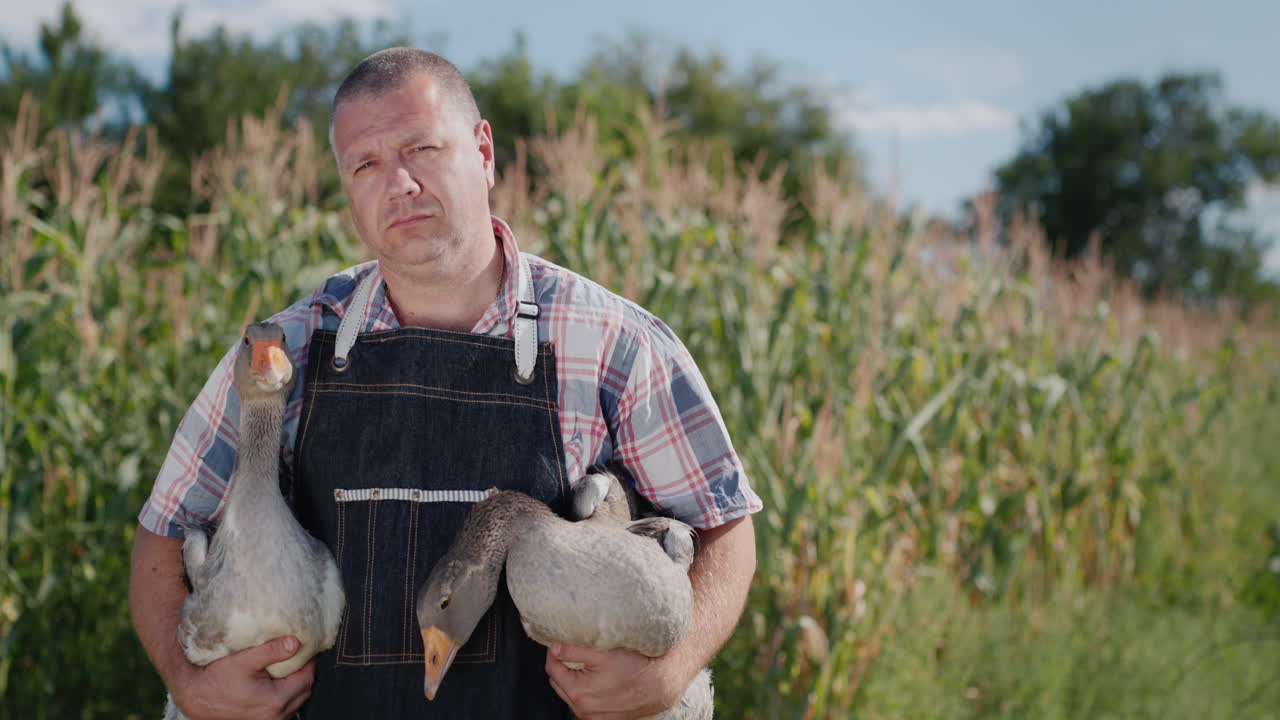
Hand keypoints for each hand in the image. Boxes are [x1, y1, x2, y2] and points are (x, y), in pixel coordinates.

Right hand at [169, 636, 313, 719]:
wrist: (195, 697)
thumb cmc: (215, 679)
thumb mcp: (243, 660)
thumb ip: (270, 651)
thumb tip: (294, 643)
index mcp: (275, 700)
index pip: (307, 677)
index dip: (308, 660)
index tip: (303, 647)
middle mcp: (275, 716)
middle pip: (305, 690)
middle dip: (304, 671)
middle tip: (297, 654)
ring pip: (297, 700)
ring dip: (296, 683)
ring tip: (286, 666)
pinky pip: (285, 707)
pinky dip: (286, 694)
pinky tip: (276, 681)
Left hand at [544, 644, 688, 719]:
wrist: (662, 684)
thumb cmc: (636, 666)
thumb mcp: (603, 653)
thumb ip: (573, 650)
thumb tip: (554, 649)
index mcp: (578, 693)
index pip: (552, 669)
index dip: (555, 652)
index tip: (560, 642)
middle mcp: (583, 710)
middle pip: (559, 683)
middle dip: (563, 666)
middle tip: (573, 652)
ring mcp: (594, 717)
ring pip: (571, 694)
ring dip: (574, 679)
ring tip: (587, 665)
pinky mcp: (604, 719)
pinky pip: (586, 704)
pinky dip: (586, 691)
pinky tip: (597, 680)